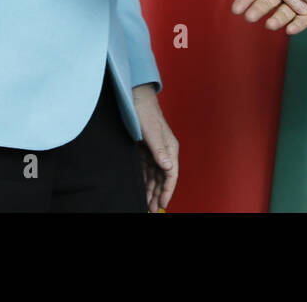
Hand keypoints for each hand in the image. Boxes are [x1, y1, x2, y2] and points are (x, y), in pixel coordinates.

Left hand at [133, 84, 177, 211]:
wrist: (134, 96)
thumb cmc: (144, 110)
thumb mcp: (151, 131)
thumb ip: (159, 149)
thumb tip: (168, 167)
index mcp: (170, 147)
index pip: (171, 174)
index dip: (168, 190)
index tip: (162, 204)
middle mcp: (164, 151)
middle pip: (163, 178)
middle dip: (158, 194)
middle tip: (150, 209)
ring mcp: (155, 151)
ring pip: (154, 176)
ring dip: (151, 189)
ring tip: (145, 203)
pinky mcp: (144, 149)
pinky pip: (146, 169)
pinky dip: (144, 180)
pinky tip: (140, 188)